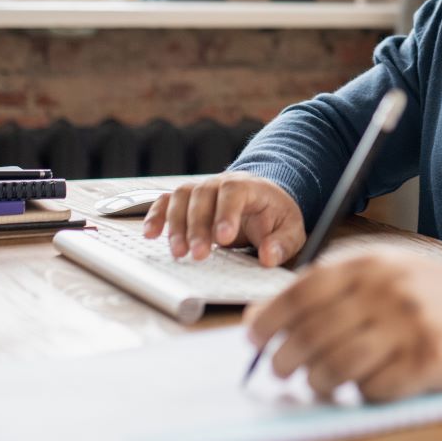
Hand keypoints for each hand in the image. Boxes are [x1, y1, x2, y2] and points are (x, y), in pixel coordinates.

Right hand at [142, 171, 305, 265]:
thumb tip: (268, 256)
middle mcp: (221, 184)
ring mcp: (202, 190)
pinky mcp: (188, 201)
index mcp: (249, 187)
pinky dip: (156, 215)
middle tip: (199, 255)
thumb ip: (282, 244)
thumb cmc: (276, 216)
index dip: (226, 212)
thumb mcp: (291, 230)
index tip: (223, 238)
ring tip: (178, 252)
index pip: (234, 192)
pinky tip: (150, 233)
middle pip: (203, 196)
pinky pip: (167, 201)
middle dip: (198, 226)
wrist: (264, 200)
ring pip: (182, 197)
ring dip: (176, 224)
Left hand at [244, 248, 441, 401]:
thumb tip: (260, 320)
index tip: (252, 338)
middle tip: (279, 371)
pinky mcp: (429, 360)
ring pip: (339, 366)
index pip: (303, 292)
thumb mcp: (372, 272)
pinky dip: (360, 393)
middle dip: (286, 359)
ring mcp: (408, 325)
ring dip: (318, 382)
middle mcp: (384, 290)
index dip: (271, 318)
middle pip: (315, 334)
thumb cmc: (413, 290)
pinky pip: (375, 388)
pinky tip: (363, 385)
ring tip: (316, 383)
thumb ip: (322, 289)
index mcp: (364, 264)